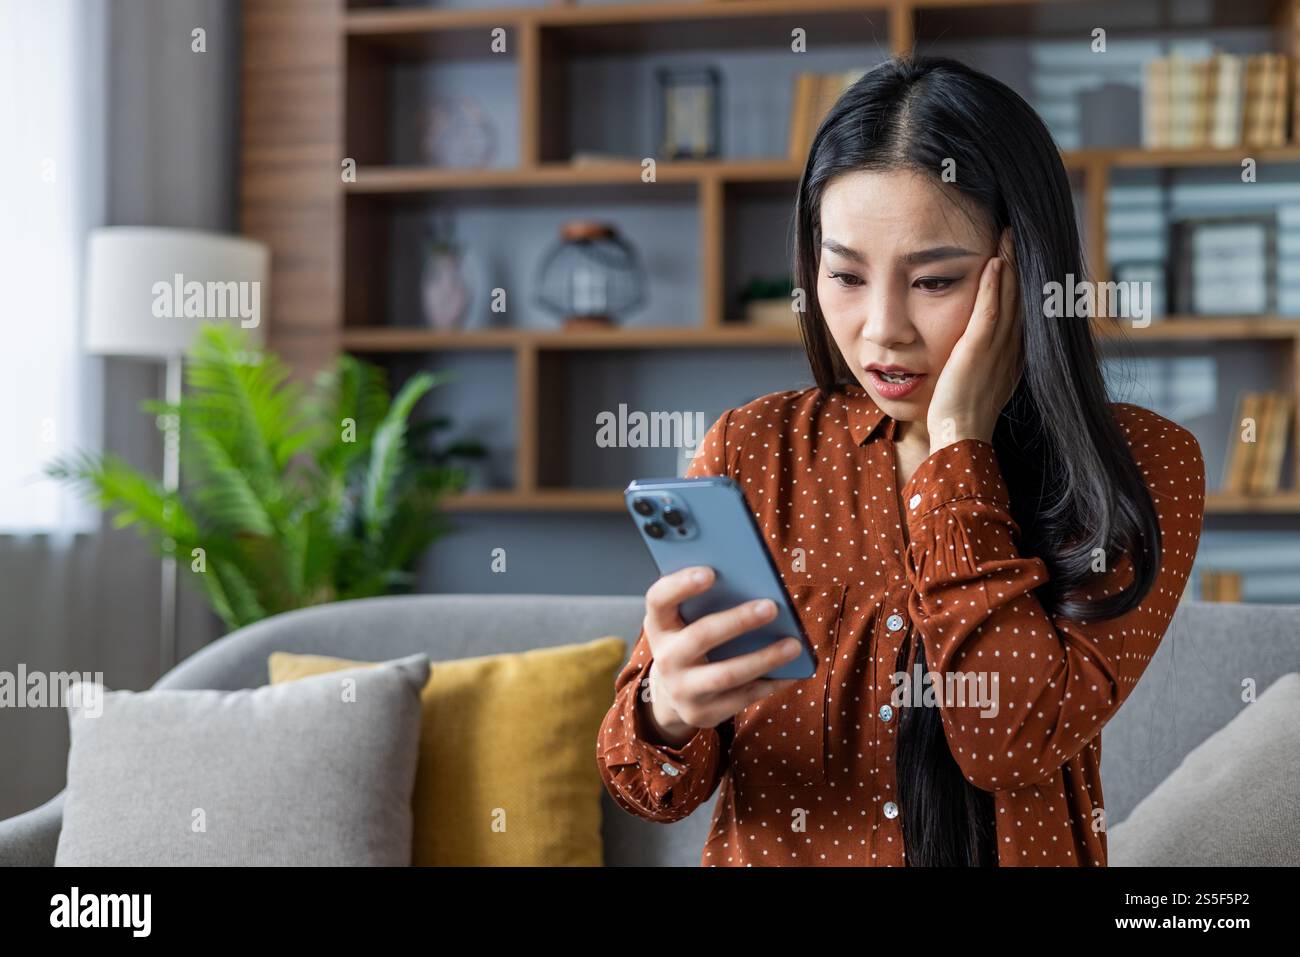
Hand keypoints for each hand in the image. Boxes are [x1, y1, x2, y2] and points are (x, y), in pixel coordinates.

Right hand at [638, 565, 802, 747]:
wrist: (674, 693)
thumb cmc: (692, 639)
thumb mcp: (687, 620)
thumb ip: (709, 601)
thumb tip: (757, 584)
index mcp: (660, 624)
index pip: (659, 599)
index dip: (681, 584)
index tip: (711, 572)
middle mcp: (665, 658)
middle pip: (700, 636)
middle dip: (738, 621)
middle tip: (771, 607)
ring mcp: (682, 689)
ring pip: (726, 674)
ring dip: (764, 658)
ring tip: (794, 644)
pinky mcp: (702, 713)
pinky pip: (742, 697)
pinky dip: (770, 683)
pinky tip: (792, 671)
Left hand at [925, 227, 1023, 451]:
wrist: (961, 438)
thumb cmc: (961, 416)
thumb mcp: (978, 383)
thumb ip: (979, 361)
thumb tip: (973, 349)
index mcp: (1011, 356)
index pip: (1019, 311)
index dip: (1020, 282)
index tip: (1017, 256)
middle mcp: (1010, 349)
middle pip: (1020, 298)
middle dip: (1020, 265)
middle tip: (1018, 234)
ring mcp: (996, 350)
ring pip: (1009, 299)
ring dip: (1009, 265)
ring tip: (1009, 236)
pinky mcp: (977, 353)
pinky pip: (989, 313)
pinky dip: (994, 287)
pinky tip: (994, 263)